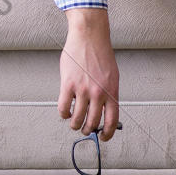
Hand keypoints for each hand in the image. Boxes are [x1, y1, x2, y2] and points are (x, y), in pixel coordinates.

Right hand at [58, 7, 119, 133]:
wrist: (89, 37)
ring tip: (73, 123)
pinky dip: (63, 114)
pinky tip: (65, 111)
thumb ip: (108, 94)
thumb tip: (103, 112)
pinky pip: (63, 107)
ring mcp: (83, 90)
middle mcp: (98, 93)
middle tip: (84, 129)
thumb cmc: (100, 54)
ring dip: (74, 124)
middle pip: (92, 123)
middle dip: (88, 130)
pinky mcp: (68, 84)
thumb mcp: (112, 76)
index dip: (107, 134)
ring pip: (76, 118)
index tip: (103, 137)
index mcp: (112, 92)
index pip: (112, 121)